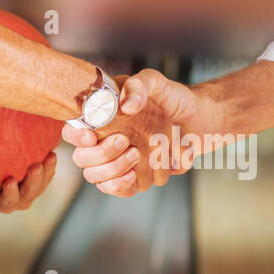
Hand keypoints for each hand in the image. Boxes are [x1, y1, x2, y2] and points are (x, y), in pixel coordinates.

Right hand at [0, 152, 56, 212]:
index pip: (3, 201)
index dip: (9, 193)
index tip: (10, 181)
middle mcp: (13, 202)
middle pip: (26, 195)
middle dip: (32, 182)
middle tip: (35, 167)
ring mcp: (26, 195)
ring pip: (38, 188)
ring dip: (45, 173)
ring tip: (49, 158)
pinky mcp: (35, 187)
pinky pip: (45, 179)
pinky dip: (49, 168)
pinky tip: (52, 154)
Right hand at [63, 69, 205, 196]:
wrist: (200, 121)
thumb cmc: (175, 99)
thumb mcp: (157, 83)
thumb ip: (139, 86)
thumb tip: (125, 106)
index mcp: (103, 116)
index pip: (74, 130)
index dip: (75, 136)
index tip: (91, 136)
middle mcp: (105, 140)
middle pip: (82, 159)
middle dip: (102, 155)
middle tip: (126, 142)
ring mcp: (118, 160)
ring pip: (97, 178)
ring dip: (114, 171)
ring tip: (137, 155)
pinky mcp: (133, 176)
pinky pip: (118, 190)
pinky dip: (124, 185)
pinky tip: (136, 173)